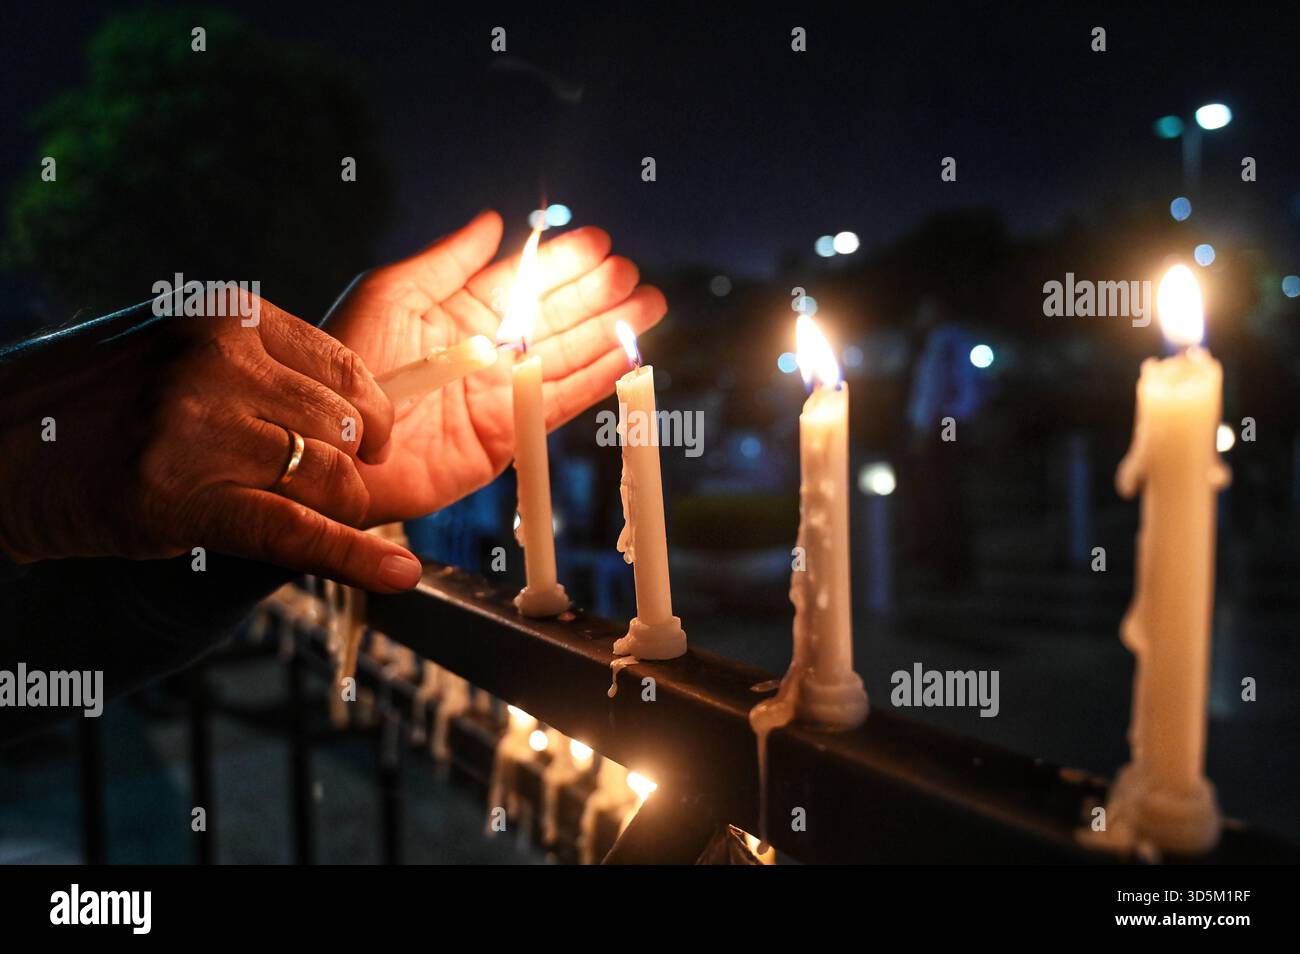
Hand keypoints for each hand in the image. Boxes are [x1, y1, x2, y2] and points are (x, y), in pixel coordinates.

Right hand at [0, 288, 422, 591]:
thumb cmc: (94, 403)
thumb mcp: (177, 349)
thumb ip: (257, 367)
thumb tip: (351, 409)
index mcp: (226, 316)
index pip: (345, 368)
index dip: (370, 417)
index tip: (370, 444)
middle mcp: (217, 362)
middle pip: (342, 428)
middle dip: (351, 470)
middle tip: (332, 492)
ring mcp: (197, 429)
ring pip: (328, 480)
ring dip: (337, 512)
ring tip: (312, 521)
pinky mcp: (178, 499)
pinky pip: (296, 532)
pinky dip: (355, 559)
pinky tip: (399, 576)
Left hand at [324, 210, 666, 523]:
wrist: (333, 447)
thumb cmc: (348, 366)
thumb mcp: (391, 296)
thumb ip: (446, 260)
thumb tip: (492, 221)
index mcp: (457, 315)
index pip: (522, 283)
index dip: (561, 263)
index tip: (599, 241)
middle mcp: (485, 353)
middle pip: (553, 318)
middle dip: (595, 294)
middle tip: (630, 273)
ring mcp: (499, 395)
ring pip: (567, 357)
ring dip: (607, 332)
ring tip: (647, 306)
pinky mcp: (507, 437)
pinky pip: (560, 404)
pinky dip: (595, 381)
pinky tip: (625, 356)